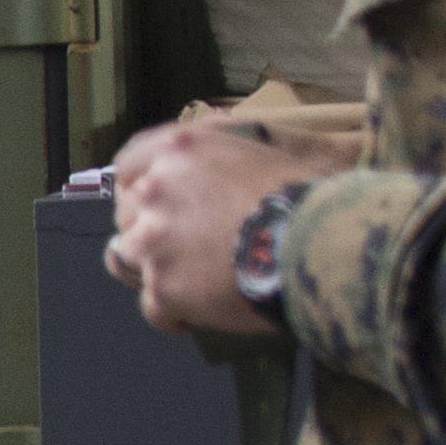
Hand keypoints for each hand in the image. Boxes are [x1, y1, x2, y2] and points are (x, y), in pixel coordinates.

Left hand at [103, 118, 299, 338]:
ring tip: (185, 279)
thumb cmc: (307, 192)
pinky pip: (153, 308)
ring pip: (126, 259)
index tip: (150, 202)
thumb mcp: (266, 146)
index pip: (128, 165)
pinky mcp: (163, 289)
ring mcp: (154, 242)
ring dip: (151, 269)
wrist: (319, 242)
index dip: (138, 186)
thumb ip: (226, 143)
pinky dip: (173, 313)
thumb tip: (218, 131)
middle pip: (126, 215)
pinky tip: (197, 314)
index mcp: (178, 151)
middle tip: (182, 246)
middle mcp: (155, 192)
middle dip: (148, 229)